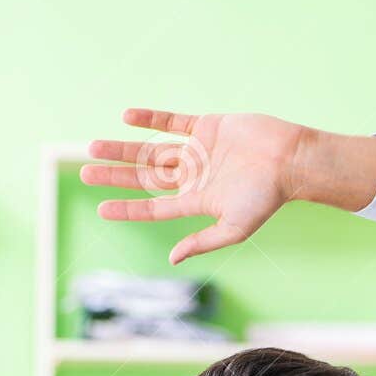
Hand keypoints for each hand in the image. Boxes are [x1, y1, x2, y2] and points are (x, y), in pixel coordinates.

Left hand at [81, 108, 375, 264]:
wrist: (291, 159)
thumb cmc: (267, 197)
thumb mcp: (234, 228)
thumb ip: (202, 241)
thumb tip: (171, 258)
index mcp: (198, 202)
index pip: (154, 207)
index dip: (127, 208)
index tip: (101, 209)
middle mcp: (194, 176)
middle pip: (145, 177)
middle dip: (115, 175)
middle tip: (85, 171)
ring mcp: (199, 150)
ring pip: (152, 150)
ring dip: (124, 148)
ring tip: (93, 147)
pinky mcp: (208, 126)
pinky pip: (173, 121)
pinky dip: (151, 119)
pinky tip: (127, 117)